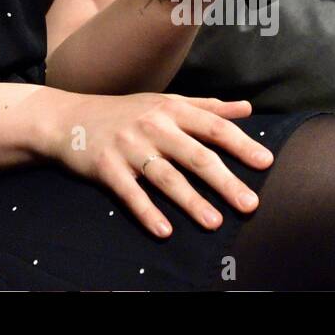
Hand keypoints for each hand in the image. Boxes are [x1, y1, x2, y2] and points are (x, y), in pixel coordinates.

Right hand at [47, 91, 273, 235]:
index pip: (212, 126)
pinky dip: (147, 212)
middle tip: (250, 204)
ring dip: (191, 201)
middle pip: (195, 155)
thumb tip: (246, 108)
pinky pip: (130, 193)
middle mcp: (151, 125)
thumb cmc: (124, 113)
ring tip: (215, 224)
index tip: (266, 163)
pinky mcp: (106, 167)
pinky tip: (165, 231)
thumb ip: (206, 107)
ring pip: (165, 176)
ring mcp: (128, 146)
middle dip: (224, 181)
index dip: (240, 144)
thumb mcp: (163, 103)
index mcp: (170, 109)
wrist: (68, 118)